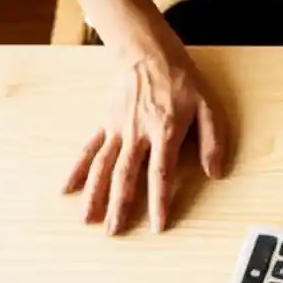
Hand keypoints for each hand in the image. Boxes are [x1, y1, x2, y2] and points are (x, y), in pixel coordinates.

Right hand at [64, 49, 226, 233]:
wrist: (146, 50)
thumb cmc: (181, 79)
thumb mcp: (209, 105)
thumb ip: (213, 140)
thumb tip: (215, 172)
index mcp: (165, 132)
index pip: (160, 174)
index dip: (159, 202)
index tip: (156, 225)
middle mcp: (137, 134)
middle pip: (125, 176)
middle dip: (119, 206)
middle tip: (113, 233)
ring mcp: (117, 129)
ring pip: (103, 167)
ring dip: (94, 194)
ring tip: (87, 220)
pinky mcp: (105, 122)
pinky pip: (89, 149)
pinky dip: (78, 170)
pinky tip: (67, 189)